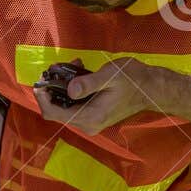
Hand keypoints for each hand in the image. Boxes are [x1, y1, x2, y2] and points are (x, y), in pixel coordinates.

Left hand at [33, 57, 165, 135]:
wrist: (151, 88)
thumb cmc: (133, 80)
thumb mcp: (110, 76)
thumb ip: (88, 83)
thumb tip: (69, 89)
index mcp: (89, 117)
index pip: (54, 113)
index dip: (42, 98)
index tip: (40, 82)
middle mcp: (87, 124)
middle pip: (56, 111)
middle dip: (52, 89)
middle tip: (55, 69)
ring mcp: (89, 122)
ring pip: (64, 107)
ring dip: (62, 88)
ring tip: (71, 66)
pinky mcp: (92, 116)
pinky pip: (74, 105)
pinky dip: (72, 90)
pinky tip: (79, 73)